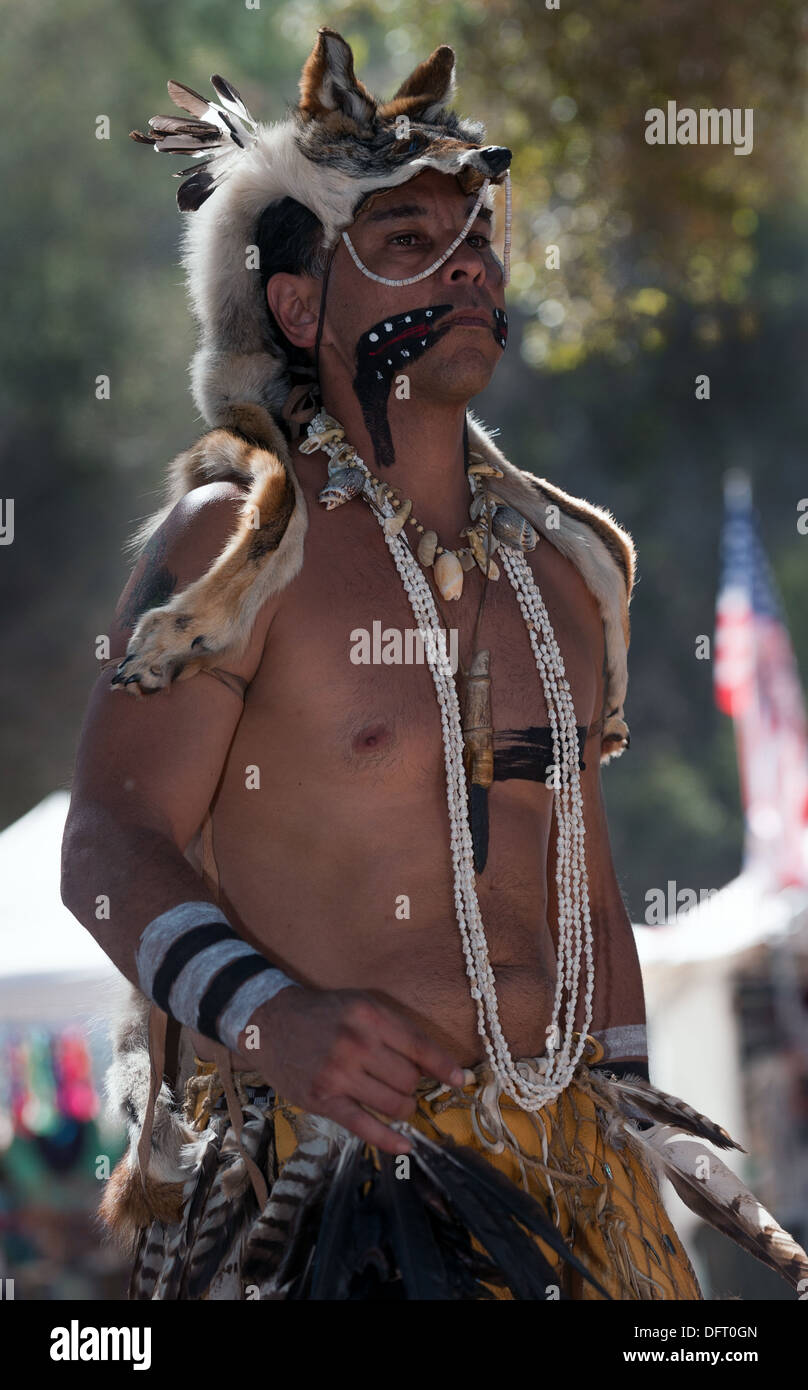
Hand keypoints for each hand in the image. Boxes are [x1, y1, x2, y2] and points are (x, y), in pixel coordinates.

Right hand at [240, 987, 466, 1155]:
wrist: (270, 1023)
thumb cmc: (323, 1014)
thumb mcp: (361, 1005)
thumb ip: (396, 1029)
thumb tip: (436, 1062)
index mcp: (370, 1016)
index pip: (419, 1047)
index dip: (443, 1066)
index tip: (458, 1080)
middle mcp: (356, 1043)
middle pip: (409, 1079)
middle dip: (412, 1086)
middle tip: (401, 1083)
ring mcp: (338, 1073)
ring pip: (394, 1104)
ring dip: (403, 1109)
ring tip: (397, 1104)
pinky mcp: (323, 1099)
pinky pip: (364, 1126)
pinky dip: (388, 1140)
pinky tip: (404, 1147)